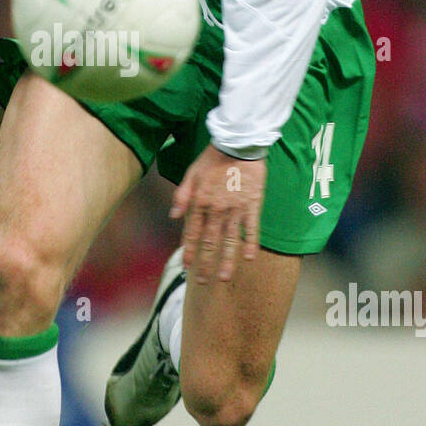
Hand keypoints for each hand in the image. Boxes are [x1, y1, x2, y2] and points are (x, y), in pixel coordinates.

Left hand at [170, 144, 265, 283]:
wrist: (239, 144)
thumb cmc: (213, 158)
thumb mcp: (191, 173)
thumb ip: (182, 195)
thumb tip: (173, 215)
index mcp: (200, 202)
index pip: (192, 232)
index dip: (189, 251)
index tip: (187, 267)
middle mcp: (216, 209)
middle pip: (210, 242)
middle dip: (206, 264)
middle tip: (203, 282)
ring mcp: (235, 209)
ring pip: (230, 240)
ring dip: (227, 261)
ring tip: (224, 278)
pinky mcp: (252, 205)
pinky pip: (252, 228)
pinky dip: (250, 242)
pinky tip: (249, 257)